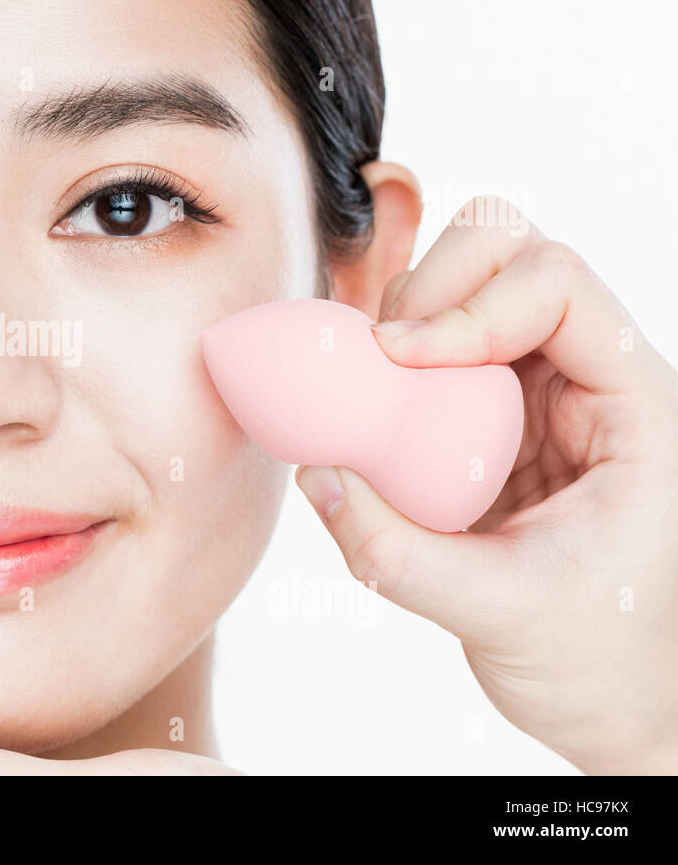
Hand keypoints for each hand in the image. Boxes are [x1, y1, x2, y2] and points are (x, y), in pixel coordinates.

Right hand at [294, 196, 677, 773]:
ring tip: (372, 373)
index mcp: (635, 408)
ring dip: (410, 308)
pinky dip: (388, 349)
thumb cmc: (595, 661)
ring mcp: (536, 390)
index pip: (562, 288)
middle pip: (517, 252)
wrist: (602, 699)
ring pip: (471, 281)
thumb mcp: (500, 615)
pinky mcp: (487, 415)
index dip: (476, 305)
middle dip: (437, 282)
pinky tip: (365, 397)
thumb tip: (317, 475)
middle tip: (384, 351)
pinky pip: (433, 342)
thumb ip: (398, 554)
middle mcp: (588, 379)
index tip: (402, 359)